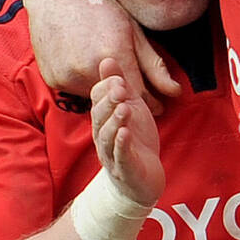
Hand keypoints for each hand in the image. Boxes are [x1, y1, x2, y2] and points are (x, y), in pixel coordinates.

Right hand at [28, 0, 178, 114]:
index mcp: (114, 56)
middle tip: (132, 83)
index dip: (152, 102)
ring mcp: (67, 77)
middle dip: (129, 96)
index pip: (141, 96)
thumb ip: (154, 66)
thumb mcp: (134, 31)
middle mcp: (88, 70)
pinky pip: (77, 90)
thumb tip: (175, 92)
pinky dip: (86, 83)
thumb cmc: (101, 6)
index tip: (159, 105)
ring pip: (98, 96)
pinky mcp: (53, 80)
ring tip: (103, 62)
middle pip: (118, 99)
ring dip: (106, 89)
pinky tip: (85, 61)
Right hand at [91, 57, 164, 204]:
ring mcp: (112, 153)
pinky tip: (125, 133)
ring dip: (115, 121)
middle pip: (100, 116)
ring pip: (108, 135)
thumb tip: (107, 58)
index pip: (97, 100)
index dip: (106, 89)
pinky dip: (122, 144)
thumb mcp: (130, 108)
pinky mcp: (124, 169)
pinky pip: (120, 156)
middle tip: (120, 88)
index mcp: (104, 119)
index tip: (118, 77)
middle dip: (109, 101)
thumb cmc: (135, 141)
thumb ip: (119, 85)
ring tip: (124, 108)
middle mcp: (103, 136)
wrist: (142, 180)